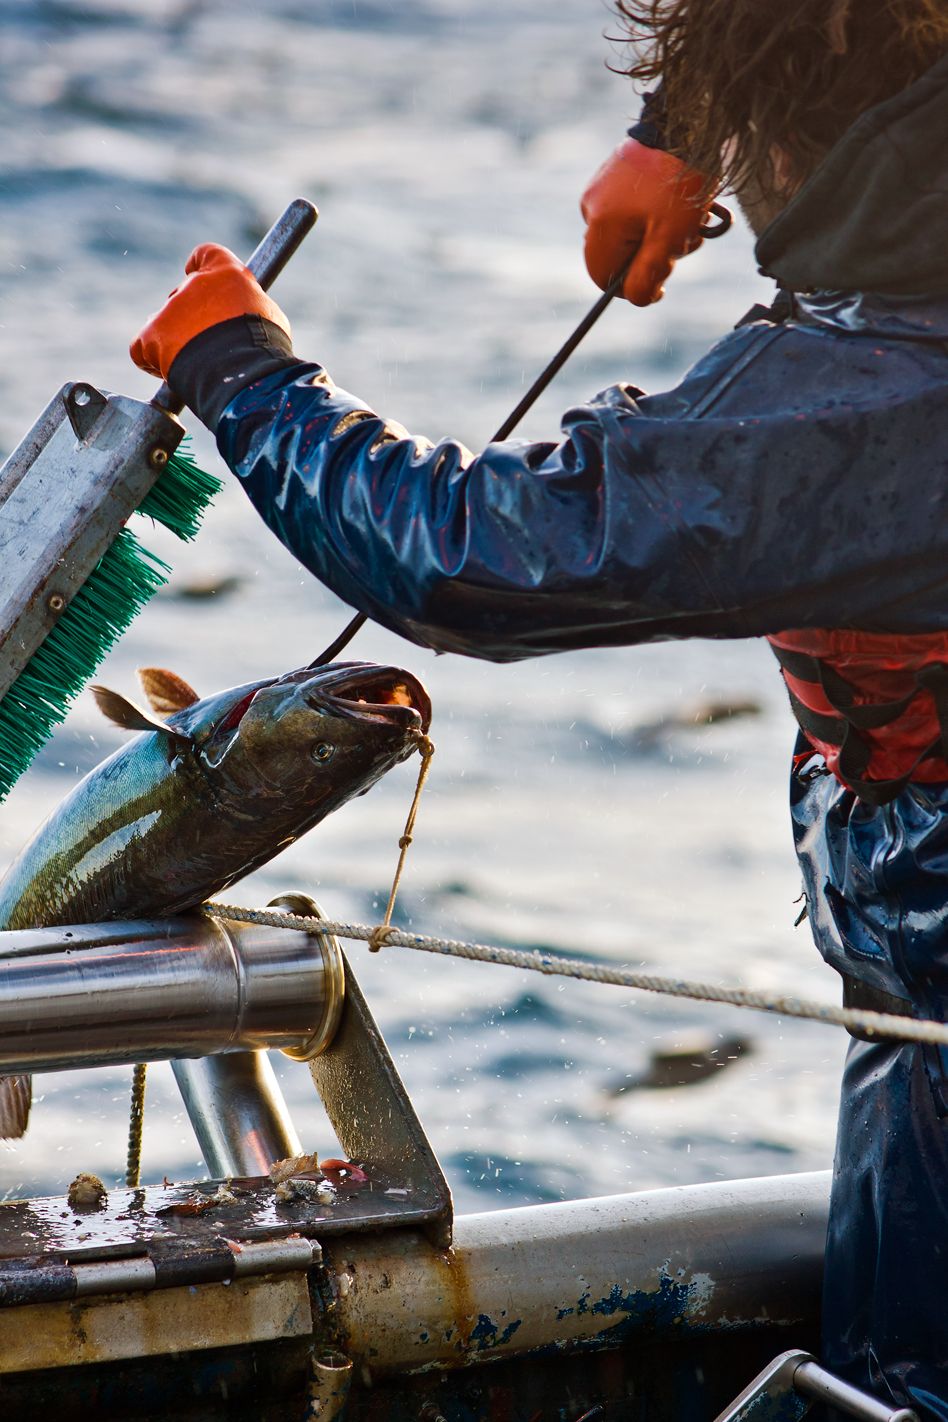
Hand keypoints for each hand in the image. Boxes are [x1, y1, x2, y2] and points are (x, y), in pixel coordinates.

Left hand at [130, 244, 290, 380]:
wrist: (243, 374)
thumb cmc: (264, 350)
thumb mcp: (268, 320)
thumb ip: (249, 311)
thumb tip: (246, 322)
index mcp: (226, 273)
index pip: (206, 256)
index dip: (200, 269)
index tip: (197, 278)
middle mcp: (193, 285)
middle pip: (184, 297)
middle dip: (191, 318)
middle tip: (207, 343)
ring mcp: (170, 310)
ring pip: (165, 324)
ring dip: (176, 341)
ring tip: (196, 364)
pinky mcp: (152, 336)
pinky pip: (143, 348)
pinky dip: (153, 360)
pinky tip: (172, 372)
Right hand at [581, 139, 711, 305]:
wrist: (689, 125)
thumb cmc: (679, 185)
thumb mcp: (668, 239)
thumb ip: (647, 276)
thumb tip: (636, 299)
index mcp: (600, 225)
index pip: (603, 278)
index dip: (631, 288)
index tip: (661, 283)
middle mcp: (593, 206)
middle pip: (618, 255)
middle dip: (652, 256)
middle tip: (685, 242)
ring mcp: (602, 187)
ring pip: (628, 233)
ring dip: (658, 236)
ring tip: (688, 219)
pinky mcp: (614, 173)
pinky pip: (630, 210)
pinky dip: (655, 216)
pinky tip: (677, 203)